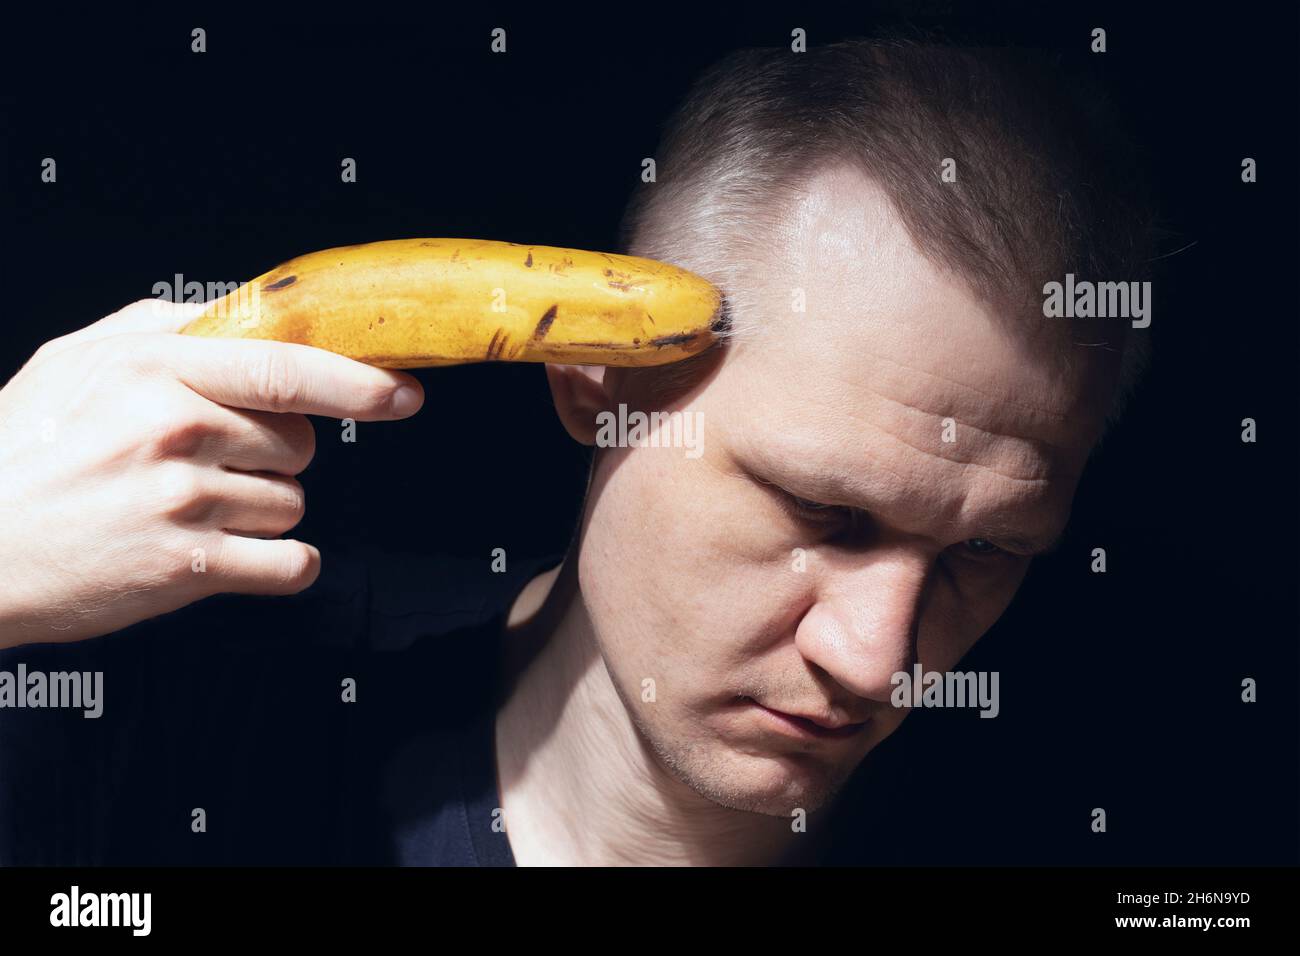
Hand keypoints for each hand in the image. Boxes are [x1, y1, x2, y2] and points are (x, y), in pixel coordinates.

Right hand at [0, 298, 424, 647]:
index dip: (356, 381)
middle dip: (275, 455)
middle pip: (300, 443)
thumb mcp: (79, 359)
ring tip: (187, 510)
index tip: (403, 393)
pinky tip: (224, 555)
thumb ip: (167, 329)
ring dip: (260, 510)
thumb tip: (249, 314)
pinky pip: (291, 564)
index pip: (285, 366)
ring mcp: (185, 502)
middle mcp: (176, 431)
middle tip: (206, 465)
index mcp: (154, 370)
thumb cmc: (22, 450)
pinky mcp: (189, 570)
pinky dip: (278, 566)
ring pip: (293, 504)